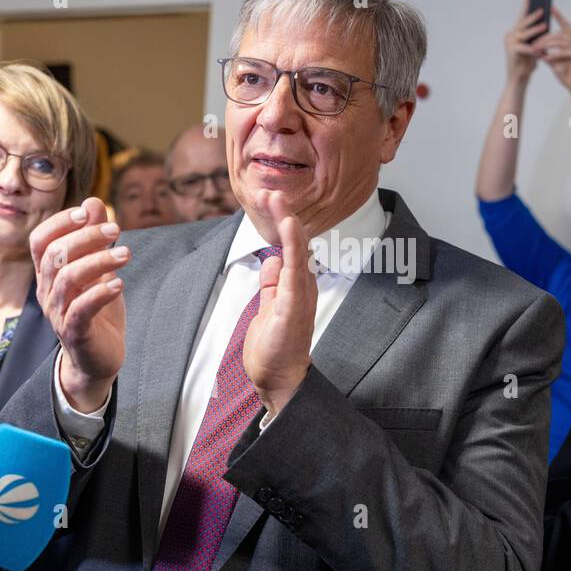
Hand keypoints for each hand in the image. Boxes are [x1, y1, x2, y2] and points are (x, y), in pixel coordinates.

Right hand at [31, 197, 128, 411]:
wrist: (98, 358)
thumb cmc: (97, 309)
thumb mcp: (99, 269)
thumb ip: (94, 238)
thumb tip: (94, 202)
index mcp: (48, 274)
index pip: (40, 240)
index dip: (60, 222)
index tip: (88, 212)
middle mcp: (47, 291)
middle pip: (55, 255)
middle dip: (86, 237)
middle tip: (116, 229)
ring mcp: (58, 313)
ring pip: (68, 278)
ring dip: (99, 261)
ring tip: (126, 253)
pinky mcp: (74, 332)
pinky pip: (81, 309)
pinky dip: (100, 292)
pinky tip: (119, 284)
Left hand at [243, 192, 315, 415]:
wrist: (278, 378)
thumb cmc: (275, 349)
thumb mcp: (267, 307)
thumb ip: (271, 284)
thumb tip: (272, 260)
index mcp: (295, 285)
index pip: (289, 246)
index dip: (279, 222)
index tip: (268, 200)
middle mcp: (303, 285)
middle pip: (295, 241)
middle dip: (282, 214)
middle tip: (268, 191)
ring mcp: (301, 292)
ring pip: (297, 247)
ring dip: (286, 220)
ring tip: (276, 197)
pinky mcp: (295, 301)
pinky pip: (296, 266)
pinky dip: (294, 242)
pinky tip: (289, 223)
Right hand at [505, 0, 548, 82]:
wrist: (518, 78)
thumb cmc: (527, 61)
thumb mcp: (534, 44)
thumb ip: (536, 34)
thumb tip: (546, 22)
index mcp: (516, 31)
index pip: (522, 14)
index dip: (527, 2)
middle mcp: (511, 34)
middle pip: (523, 22)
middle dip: (533, 15)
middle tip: (542, 9)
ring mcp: (510, 43)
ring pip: (524, 33)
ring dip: (535, 30)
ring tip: (545, 26)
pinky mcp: (512, 52)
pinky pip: (524, 48)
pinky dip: (533, 49)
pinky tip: (541, 49)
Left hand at [534, 7, 570, 97]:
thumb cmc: (567, 74)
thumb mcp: (554, 60)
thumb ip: (547, 51)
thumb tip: (536, 44)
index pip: (566, 26)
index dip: (559, 16)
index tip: (551, 8)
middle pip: (560, 34)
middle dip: (545, 37)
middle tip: (533, 41)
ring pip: (560, 41)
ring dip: (546, 45)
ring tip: (535, 48)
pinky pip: (562, 52)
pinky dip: (552, 55)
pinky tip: (544, 58)